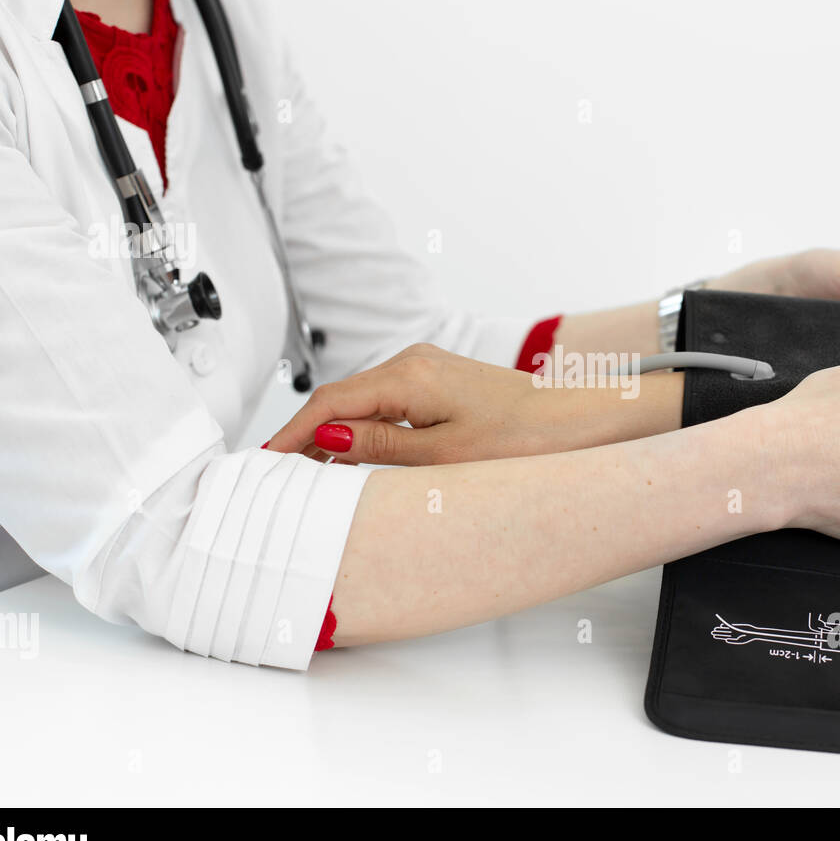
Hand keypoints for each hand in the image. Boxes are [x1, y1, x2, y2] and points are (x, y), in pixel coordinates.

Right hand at [263, 344, 681, 464]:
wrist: (575, 419)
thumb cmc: (521, 436)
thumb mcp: (443, 454)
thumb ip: (380, 447)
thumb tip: (326, 441)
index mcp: (408, 376)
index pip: (329, 404)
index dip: (292, 434)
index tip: (264, 461)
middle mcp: (413, 364)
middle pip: (340, 402)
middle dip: (305, 437)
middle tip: (276, 476)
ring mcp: (425, 371)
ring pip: (362, 404)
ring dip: (334, 436)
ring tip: (307, 475)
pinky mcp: (438, 384)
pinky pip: (385, 406)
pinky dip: (363, 431)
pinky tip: (355, 460)